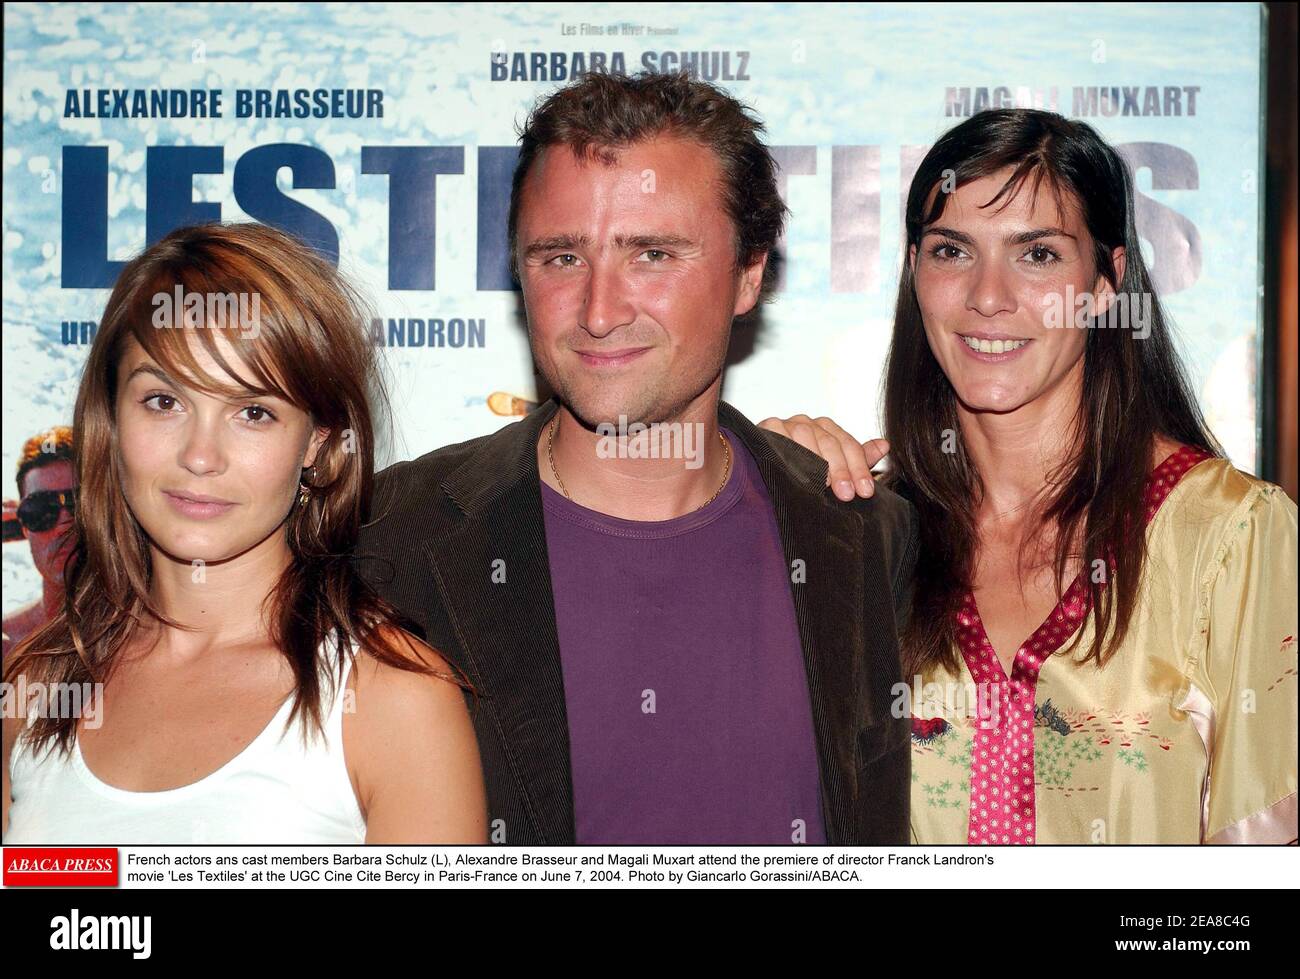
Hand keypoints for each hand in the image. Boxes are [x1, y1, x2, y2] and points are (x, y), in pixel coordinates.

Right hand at [758, 414, 889, 500]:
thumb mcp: (833, 469)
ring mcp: (786, 423)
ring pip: (805, 436)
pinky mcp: (766, 428)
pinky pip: (778, 437)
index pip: (848, 445)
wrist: (758, 472)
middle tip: (847, 494)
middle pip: (829, 442)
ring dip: (815, 461)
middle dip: (840, 469)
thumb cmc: (799, 472)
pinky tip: (794, 470)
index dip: (859, 468)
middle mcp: (807, 423)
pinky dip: (786, 451)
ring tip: (823, 485)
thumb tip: (885, 445)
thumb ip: (858, 459)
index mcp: (827, 429)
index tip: (865, 491)